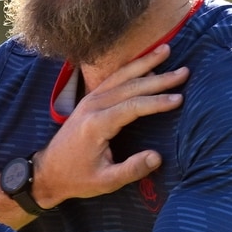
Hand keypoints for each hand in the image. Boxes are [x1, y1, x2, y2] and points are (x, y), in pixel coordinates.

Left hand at [32, 45, 187, 205]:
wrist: (47, 171)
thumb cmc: (77, 178)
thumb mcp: (105, 182)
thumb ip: (131, 170)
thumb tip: (157, 157)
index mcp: (96, 125)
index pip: (132, 107)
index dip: (156, 102)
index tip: (179, 99)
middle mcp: (91, 107)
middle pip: (130, 86)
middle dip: (159, 78)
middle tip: (184, 71)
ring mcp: (88, 100)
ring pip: (120, 77)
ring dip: (145, 63)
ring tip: (166, 49)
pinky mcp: (88, 100)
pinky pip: (112, 79)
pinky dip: (130, 68)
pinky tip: (145, 61)